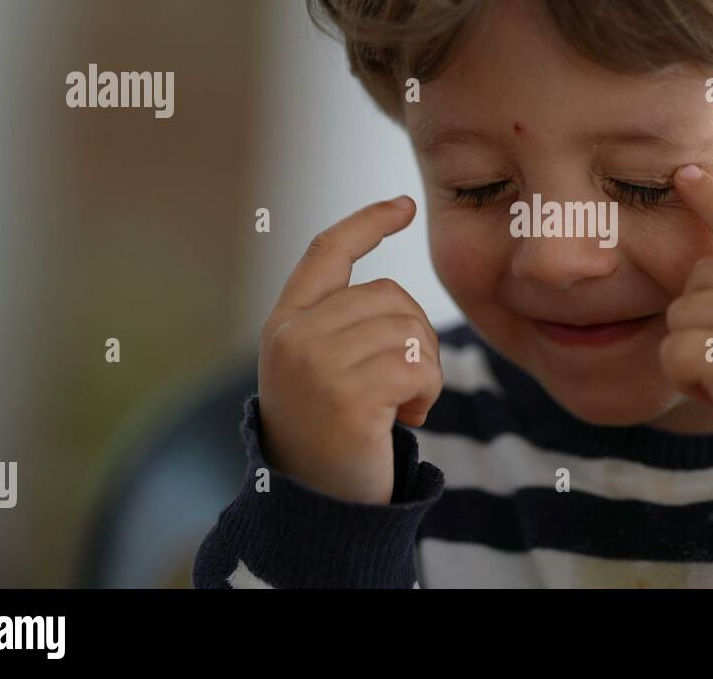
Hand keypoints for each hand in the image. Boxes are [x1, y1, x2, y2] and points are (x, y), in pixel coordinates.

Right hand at [258, 196, 442, 504]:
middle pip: (389, 294)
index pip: (326, 252)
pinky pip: (419, 364)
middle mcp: (293, 336)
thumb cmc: (332, 438)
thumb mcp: (321, 372)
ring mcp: (316, 363)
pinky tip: (409, 417)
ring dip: (424, 367)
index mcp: (284, 323)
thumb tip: (392, 296)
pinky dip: (428, 391)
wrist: (317, 507)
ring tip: (404, 403)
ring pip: (409, 327)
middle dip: (416, 335)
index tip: (400, 205)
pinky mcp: (348, 394)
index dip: (366, 222)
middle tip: (406, 382)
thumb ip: (341, 327)